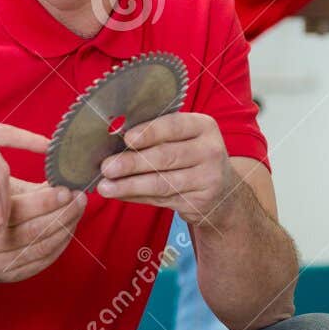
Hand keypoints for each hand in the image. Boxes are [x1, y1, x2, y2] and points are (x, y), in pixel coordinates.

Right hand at [0, 179, 86, 283]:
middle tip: (81, 197)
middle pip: (33, 230)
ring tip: (79, 210)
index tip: (66, 189)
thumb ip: (17, 188)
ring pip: (42, 246)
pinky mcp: (9, 276)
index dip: (45, 201)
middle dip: (63, 212)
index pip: (16, 210)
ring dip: (66, 227)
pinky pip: (43, 260)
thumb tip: (58, 179)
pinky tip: (69, 227)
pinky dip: (61, 243)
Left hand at [96, 112, 238, 225]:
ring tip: (105, 187)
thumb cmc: (191, 157)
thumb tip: (113, 142)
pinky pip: (162, 199)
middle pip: (166, 156)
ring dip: (129, 185)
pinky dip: (137, 197)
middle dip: (132, 163)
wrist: (222, 192)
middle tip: (107, 167)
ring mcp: (208, 179)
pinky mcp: (200, 203)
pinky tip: (120, 194)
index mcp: (203, 126)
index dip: (149, 132)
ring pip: (162, 182)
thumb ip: (155, 137)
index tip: (126, 138)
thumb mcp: (183, 140)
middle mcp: (210, 151)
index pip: (174, 126)